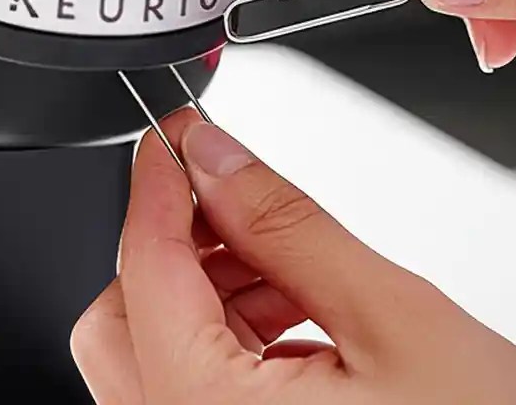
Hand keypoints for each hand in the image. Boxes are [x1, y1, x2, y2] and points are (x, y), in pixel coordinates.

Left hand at [71, 109, 515, 404]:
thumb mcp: (393, 320)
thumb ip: (288, 228)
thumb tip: (217, 159)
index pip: (142, 268)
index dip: (157, 187)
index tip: (174, 136)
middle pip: (122, 318)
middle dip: (178, 249)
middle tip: (239, 204)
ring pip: (156, 354)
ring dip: (211, 295)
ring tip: (296, 272)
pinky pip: (192, 394)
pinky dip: (231, 344)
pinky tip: (300, 323)